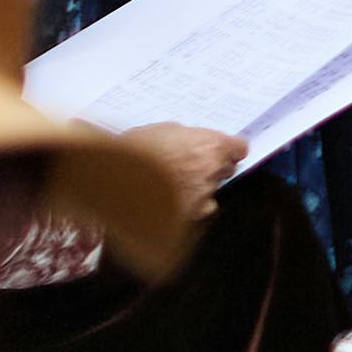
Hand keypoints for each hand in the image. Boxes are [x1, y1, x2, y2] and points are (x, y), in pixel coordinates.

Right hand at [117, 121, 245, 223]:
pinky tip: (164, 206)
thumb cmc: (132, 152)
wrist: (112, 181)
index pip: (238, 149)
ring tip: (168, 189)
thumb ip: (184, 137)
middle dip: (211, 170)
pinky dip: (183, 213)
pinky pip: (192, 215)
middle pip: (225, 171)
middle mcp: (212, 174)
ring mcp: (201, 200)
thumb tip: (188, 141)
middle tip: (187, 168)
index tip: (221, 151)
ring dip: (196, 193)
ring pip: (208, 196)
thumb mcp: (160, 131)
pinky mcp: (187, 221)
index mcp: (211, 147)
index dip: (228, 150)